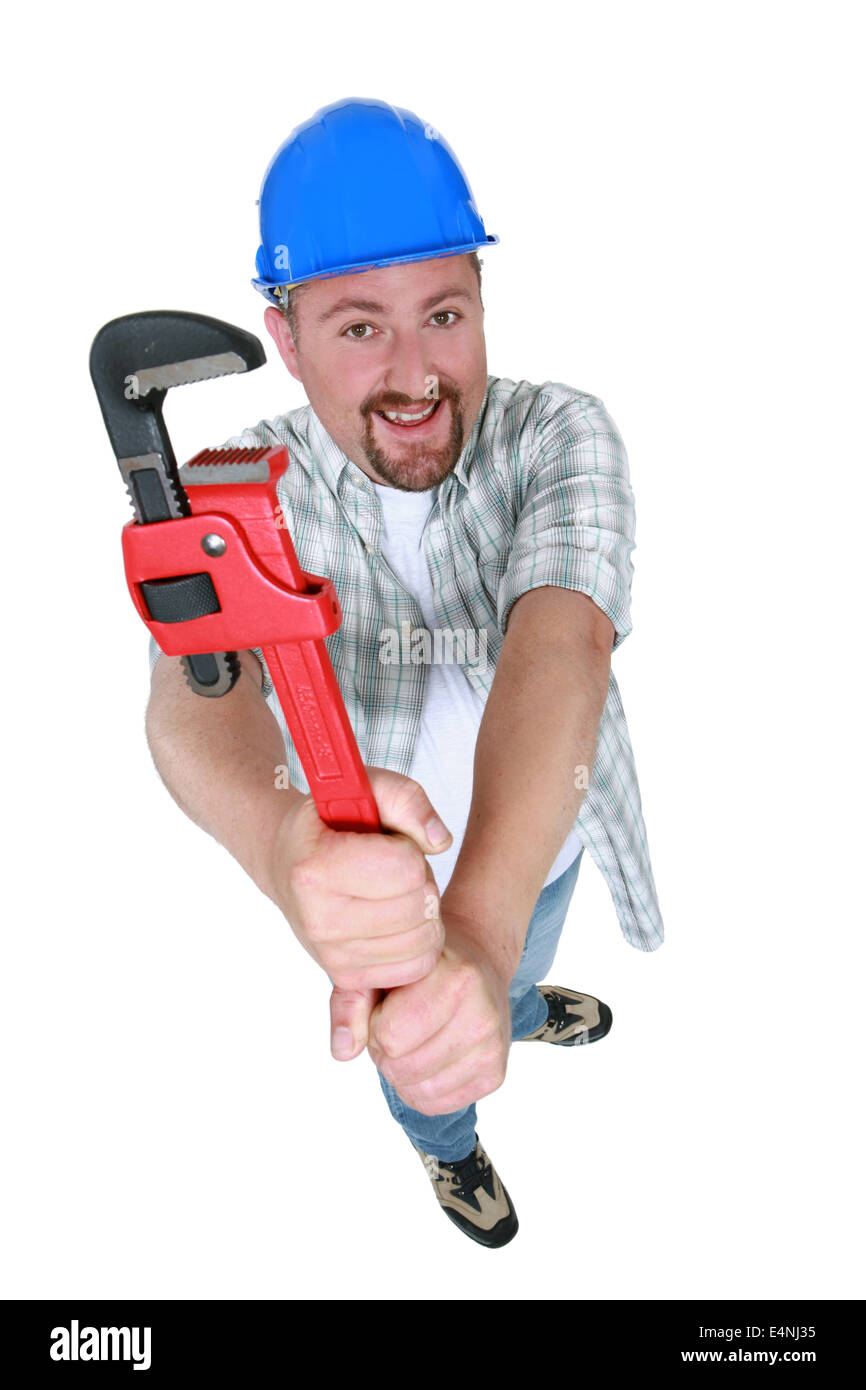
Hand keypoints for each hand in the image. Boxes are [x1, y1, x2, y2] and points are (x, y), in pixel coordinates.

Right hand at [267, 767, 451, 1059]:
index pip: (405, 867)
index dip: (408, 849)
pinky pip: (417, 967)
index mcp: (315, 867)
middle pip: (418, 905)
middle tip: (393, 868)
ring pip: (423, 939)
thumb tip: (440, 841)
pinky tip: (397, 921)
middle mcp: (317, 918)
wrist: (288, 863)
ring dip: (422, 912)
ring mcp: (330, 955)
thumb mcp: (364, 788)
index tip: (385, 843)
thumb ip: (407, 798)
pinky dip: (419, 943)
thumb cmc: (332, 823)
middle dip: (419, 881)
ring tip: (393, 893)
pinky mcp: (347, 978)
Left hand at [365, 919, 511, 1115]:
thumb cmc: (423, 969)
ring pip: (418, 1091)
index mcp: (457, 979)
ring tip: (414, 1039)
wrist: (477, 967)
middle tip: (400, 1024)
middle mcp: (483, 1015)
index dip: (376, 1024)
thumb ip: (350, 1002)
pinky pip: (436, 1105)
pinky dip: (420, 1089)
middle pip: (401, 1067)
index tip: (388, 1006)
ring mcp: (493, 1048)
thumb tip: (342, 1051)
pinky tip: (429, 1057)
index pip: (390, 1036)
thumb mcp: (381, 968)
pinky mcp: (495, 1075)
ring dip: (401, 1072)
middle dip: (386, 1051)